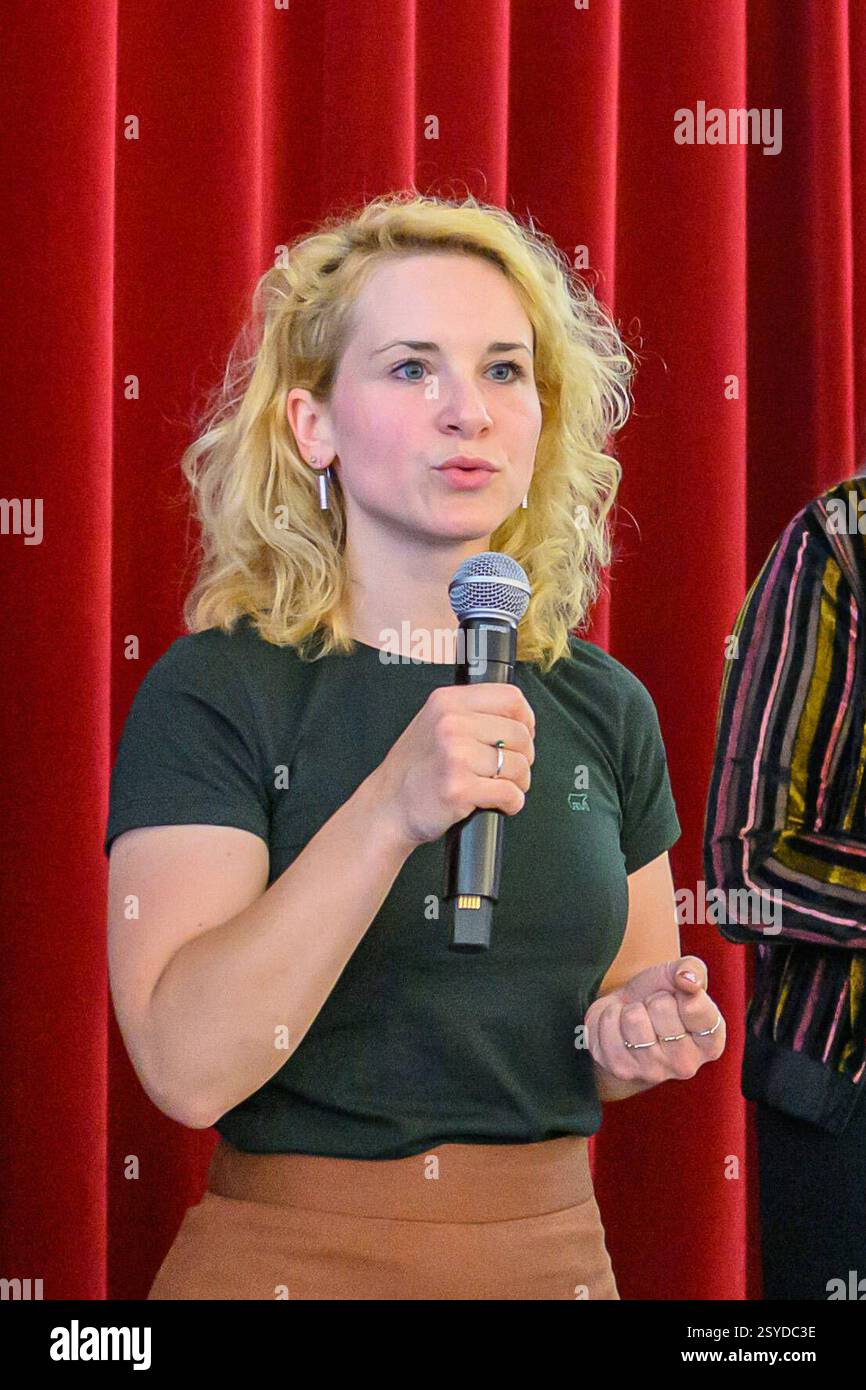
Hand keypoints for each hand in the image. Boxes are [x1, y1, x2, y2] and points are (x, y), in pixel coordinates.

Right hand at [372, 682, 535, 846]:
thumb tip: (519, 720)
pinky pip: (509, 794)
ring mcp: (455, 755)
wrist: (387, 807)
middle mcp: (451, 723)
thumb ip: (470, 714)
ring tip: (502, 788)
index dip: (526, 719)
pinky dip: (512, 803)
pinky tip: (499, 803)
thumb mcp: (434, 723)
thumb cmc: (414, 770)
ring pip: (518, 765)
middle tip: (510, 770)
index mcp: (448, 702)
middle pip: (520, 734)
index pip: (511, 697)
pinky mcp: (459, 788)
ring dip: (519, 783)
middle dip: (524, 757)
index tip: (523, 735)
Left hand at [584, 956, 725, 1084]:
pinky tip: (619, 1028)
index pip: (694, 1007)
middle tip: (653, 1010)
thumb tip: (688, 978)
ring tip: (636, 1019)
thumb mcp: (679, 975)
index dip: (680, 990)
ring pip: (633, 1018)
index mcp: (710, 1043)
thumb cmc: (658, 996)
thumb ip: (692, 969)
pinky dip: (609, 1017)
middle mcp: (686, 1065)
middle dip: (652, 998)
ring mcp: (654, 1072)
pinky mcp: (622, 1070)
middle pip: (661, 1008)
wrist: (624, 1016)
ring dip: (630, 1009)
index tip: (678, 996)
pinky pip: (609, 1027)